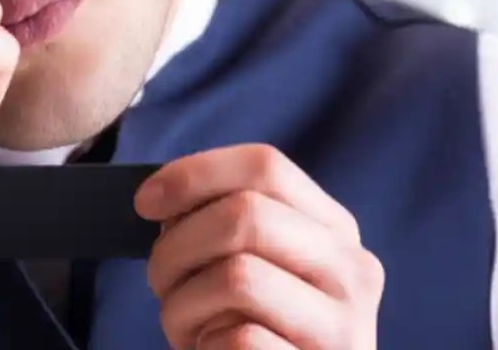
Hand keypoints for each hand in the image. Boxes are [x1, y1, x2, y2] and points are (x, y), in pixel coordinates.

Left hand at [135, 145, 384, 349]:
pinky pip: (241, 339)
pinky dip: (207, 346)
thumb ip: (228, 228)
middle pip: (245, 215)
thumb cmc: (258, 333)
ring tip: (184, 326)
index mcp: (334, 229)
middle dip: (179, 246)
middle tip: (159, 280)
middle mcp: (352, 269)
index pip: (265, 166)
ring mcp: (343, 325)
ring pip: (238, 277)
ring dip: (183, 304)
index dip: (195, 174)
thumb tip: (166, 199)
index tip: (145, 202)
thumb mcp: (255, 269)